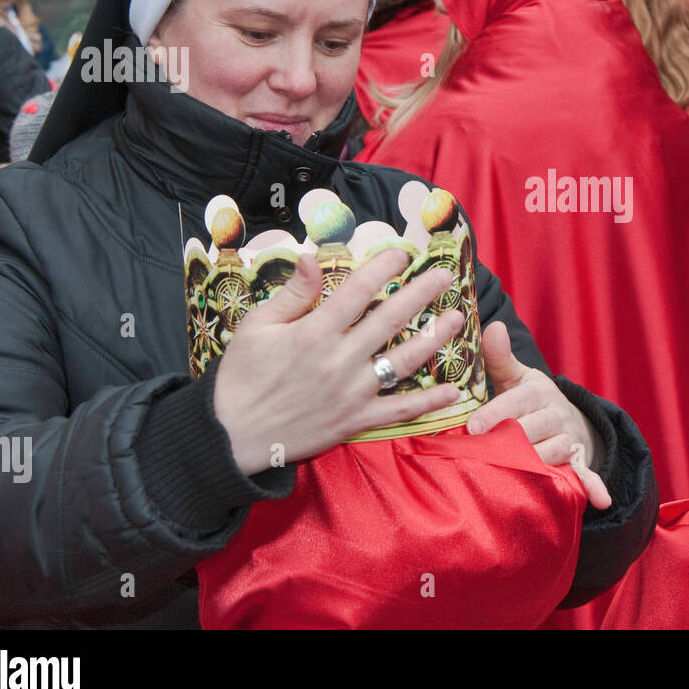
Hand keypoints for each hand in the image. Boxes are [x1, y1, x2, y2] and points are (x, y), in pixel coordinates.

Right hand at [213, 248, 464, 474]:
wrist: (231, 435)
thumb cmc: (241, 376)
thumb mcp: (257, 326)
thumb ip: (293, 293)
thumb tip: (314, 257)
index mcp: (314, 332)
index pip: (358, 291)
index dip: (383, 268)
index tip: (403, 253)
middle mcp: (339, 359)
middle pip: (390, 319)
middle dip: (421, 294)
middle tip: (445, 277)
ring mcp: (351, 392)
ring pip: (403, 361)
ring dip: (434, 339)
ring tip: (457, 320)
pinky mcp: (355, 420)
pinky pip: (399, 411)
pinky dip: (427, 402)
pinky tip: (452, 390)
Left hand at [467, 321, 611, 509]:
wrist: (568, 418)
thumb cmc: (529, 399)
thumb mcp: (516, 378)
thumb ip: (499, 357)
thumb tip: (492, 326)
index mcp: (537, 391)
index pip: (515, 402)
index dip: (495, 414)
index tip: (473, 426)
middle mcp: (556, 413)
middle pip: (530, 431)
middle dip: (508, 443)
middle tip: (481, 455)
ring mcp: (569, 437)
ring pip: (549, 454)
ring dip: (532, 466)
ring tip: (508, 476)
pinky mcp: (579, 459)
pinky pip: (587, 474)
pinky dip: (595, 486)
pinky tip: (602, 501)